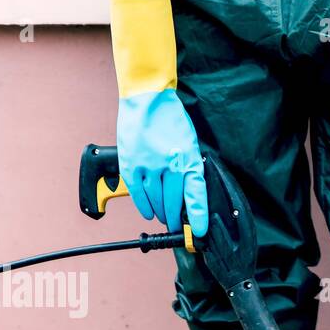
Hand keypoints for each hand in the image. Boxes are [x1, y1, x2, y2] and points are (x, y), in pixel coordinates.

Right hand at [116, 89, 209, 235]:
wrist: (147, 98)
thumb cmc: (171, 120)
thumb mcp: (189, 144)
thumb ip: (189, 167)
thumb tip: (189, 194)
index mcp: (188, 160)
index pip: (195, 196)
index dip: (198, 217)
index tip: (198, 231)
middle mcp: (169, 165)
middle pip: (173, 203)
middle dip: (175, 218)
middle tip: (176, 225)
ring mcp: (148, 165)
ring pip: (155, 200)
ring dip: (160, 212)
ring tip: (164, 217)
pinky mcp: (131, 163)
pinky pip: (137, 192)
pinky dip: (143, 205)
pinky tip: (148, 212)